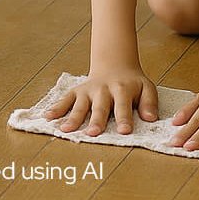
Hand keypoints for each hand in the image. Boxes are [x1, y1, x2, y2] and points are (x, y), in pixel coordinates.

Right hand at [43, 67, 158, 135]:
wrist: (115, 65)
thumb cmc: (132, 83)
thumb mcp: (147, 88)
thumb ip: (149, 103)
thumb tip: (150, 118)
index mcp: (122, 89)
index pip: (123, 105)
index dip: (124, 118)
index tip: (124, 131)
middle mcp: (103, 90)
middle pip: (100, 107)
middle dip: (96, 120)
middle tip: (93, 133)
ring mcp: (88, 90)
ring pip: (80, 104)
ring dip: (73, 117)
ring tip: (65, 130)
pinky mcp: (77, 91)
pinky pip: (65, 99)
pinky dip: (56, 107)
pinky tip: (48, 117)